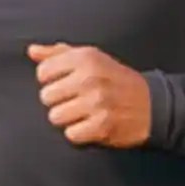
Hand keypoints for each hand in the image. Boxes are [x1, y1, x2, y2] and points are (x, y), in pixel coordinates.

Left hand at [29, 43, 151, 147]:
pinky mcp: (102, 126)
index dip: (52, 81)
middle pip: (46, 97)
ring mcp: (96, 103)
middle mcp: (90, 78)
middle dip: (59, 101)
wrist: (152, 104)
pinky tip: (90, 126)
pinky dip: (79, 134)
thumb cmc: (116, 80)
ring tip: (83, 114)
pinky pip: (71, 135)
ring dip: (68, 119)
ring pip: (55, 117)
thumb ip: (59, 54)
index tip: (67, 84)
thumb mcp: (91, 58)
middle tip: (77, 101)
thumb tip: (32, 51)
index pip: (43, 72)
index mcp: (85, 58)